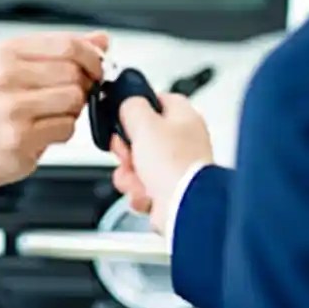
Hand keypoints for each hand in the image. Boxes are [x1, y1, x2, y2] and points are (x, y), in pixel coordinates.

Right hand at [0, 31, 107, 187]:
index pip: (67, 44)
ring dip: (73, 110)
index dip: (92, 57)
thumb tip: (101, 39)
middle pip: (74, 73)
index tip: (95, 68)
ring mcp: (12, 108)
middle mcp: (6, 76)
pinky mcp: (19, 137)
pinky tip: (44, 131)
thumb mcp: (20, 69)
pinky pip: (66, 128)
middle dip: (82, 86)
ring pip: (73, 99)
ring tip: (54, 114)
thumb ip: (62, 52)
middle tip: (70, 96)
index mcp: (8, 53)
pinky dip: (64, 131)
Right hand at [110, 93, 212, 235]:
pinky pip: (143, 187)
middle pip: (144, 137)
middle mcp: (184, 142)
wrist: (183, 207)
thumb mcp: (144, 123)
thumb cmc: (174, 165)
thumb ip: (132, 105)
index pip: (159, 101)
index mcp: (185, 118)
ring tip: (136, 178)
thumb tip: (127, 103)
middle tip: (126, 152)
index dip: (138, 108)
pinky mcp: (170, 191)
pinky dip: (138, 192)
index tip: (123, 116)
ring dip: (129, 174)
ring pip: (139, 165)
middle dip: (127, 149)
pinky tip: (145, 194)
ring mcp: (178, 168)